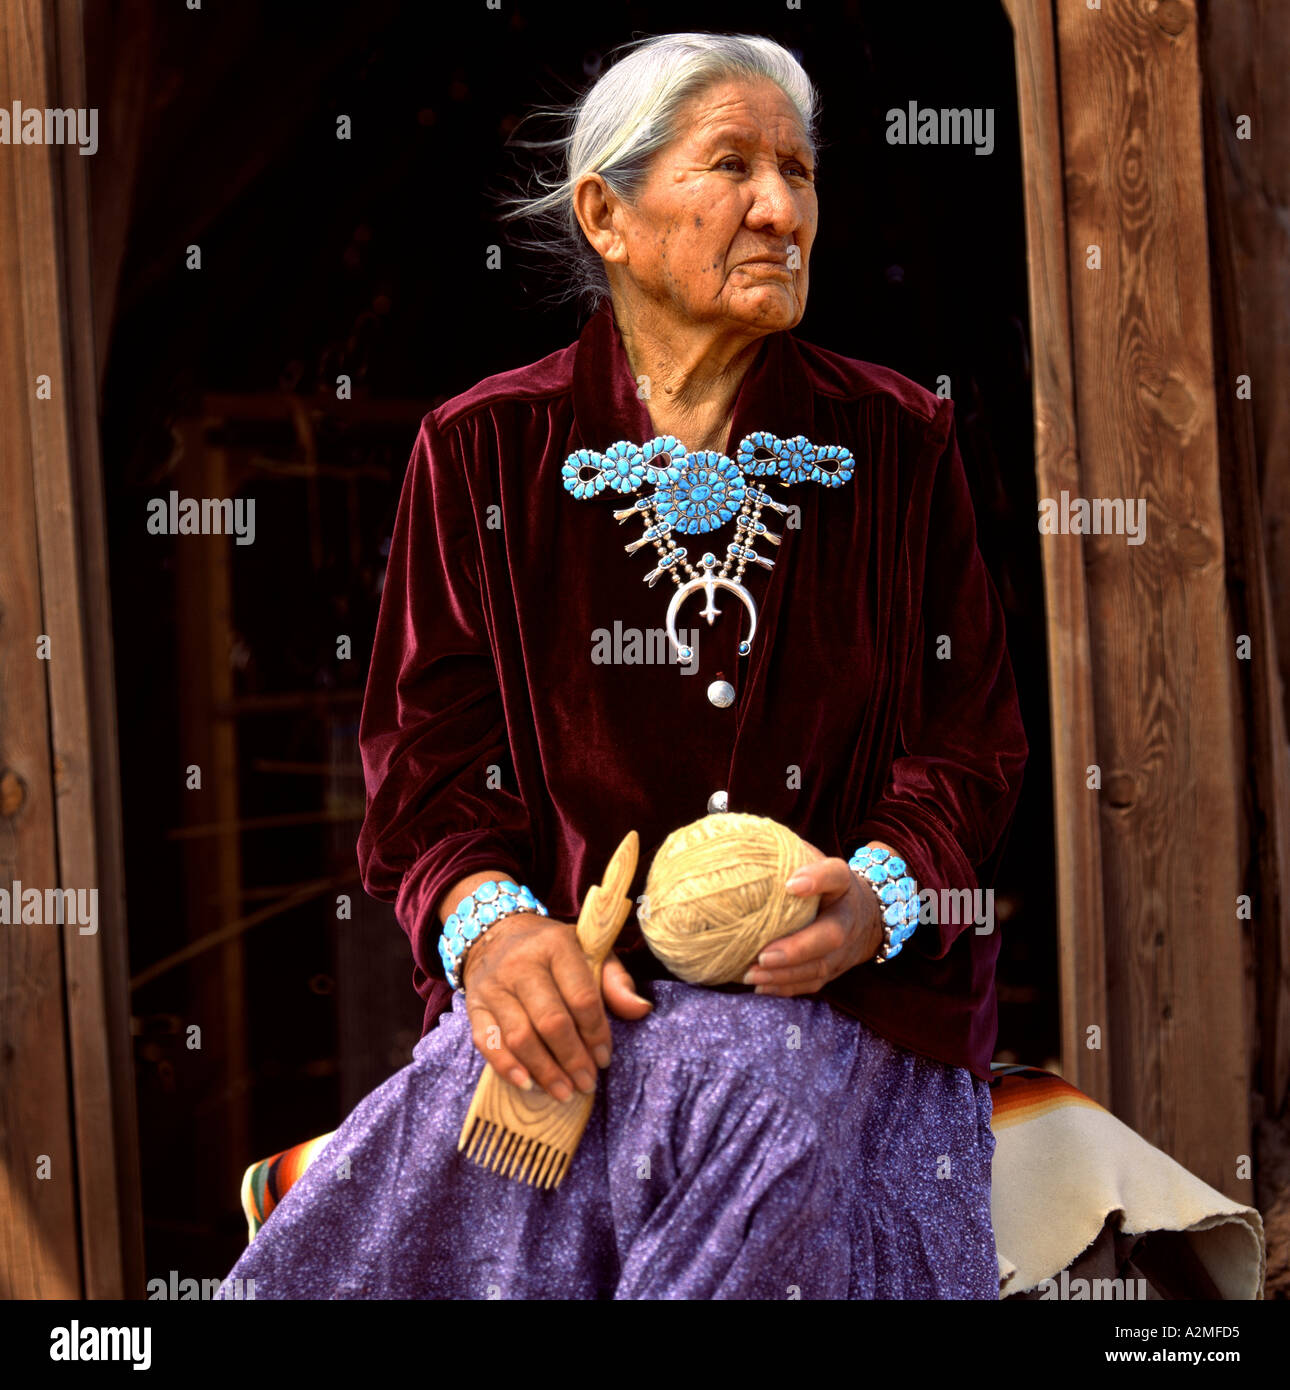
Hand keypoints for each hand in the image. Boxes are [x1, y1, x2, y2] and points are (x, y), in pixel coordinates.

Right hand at [461, 912, 651, 1099]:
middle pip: (550, 1021)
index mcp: (556, 947)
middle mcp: (522, 964)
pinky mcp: (474, 1004)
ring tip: (564, 1092)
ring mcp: (494, 985)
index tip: (604, 1059)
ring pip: (519, 1036)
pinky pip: (487, 1041)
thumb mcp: (589, 952)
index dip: (596, 1033)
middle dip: (572, 1059)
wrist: (497, 935)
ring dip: (544, 1071)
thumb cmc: (553, 952)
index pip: (581, 997)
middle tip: (587, 1084)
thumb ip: (616, 981)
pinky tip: (528, 1084)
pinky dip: (507, 1067)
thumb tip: (641, 1010)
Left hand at [740, 849, 884, 995]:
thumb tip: (750, 847)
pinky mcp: (835, 970)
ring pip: (819, 968)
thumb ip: (793, 856)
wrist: (867, 916)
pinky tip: (760, 985)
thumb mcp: (818, 864)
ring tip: (750, 974)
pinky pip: (813, 984)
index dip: (816, 878)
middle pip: (829, 936)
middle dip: (796, 949)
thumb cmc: (828, 886)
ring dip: (784, 974)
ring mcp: (845, 950)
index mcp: (843, 884)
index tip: (790, 884)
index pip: (835, 875)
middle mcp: (848, 919)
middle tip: (762, 954)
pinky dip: (786, 988)